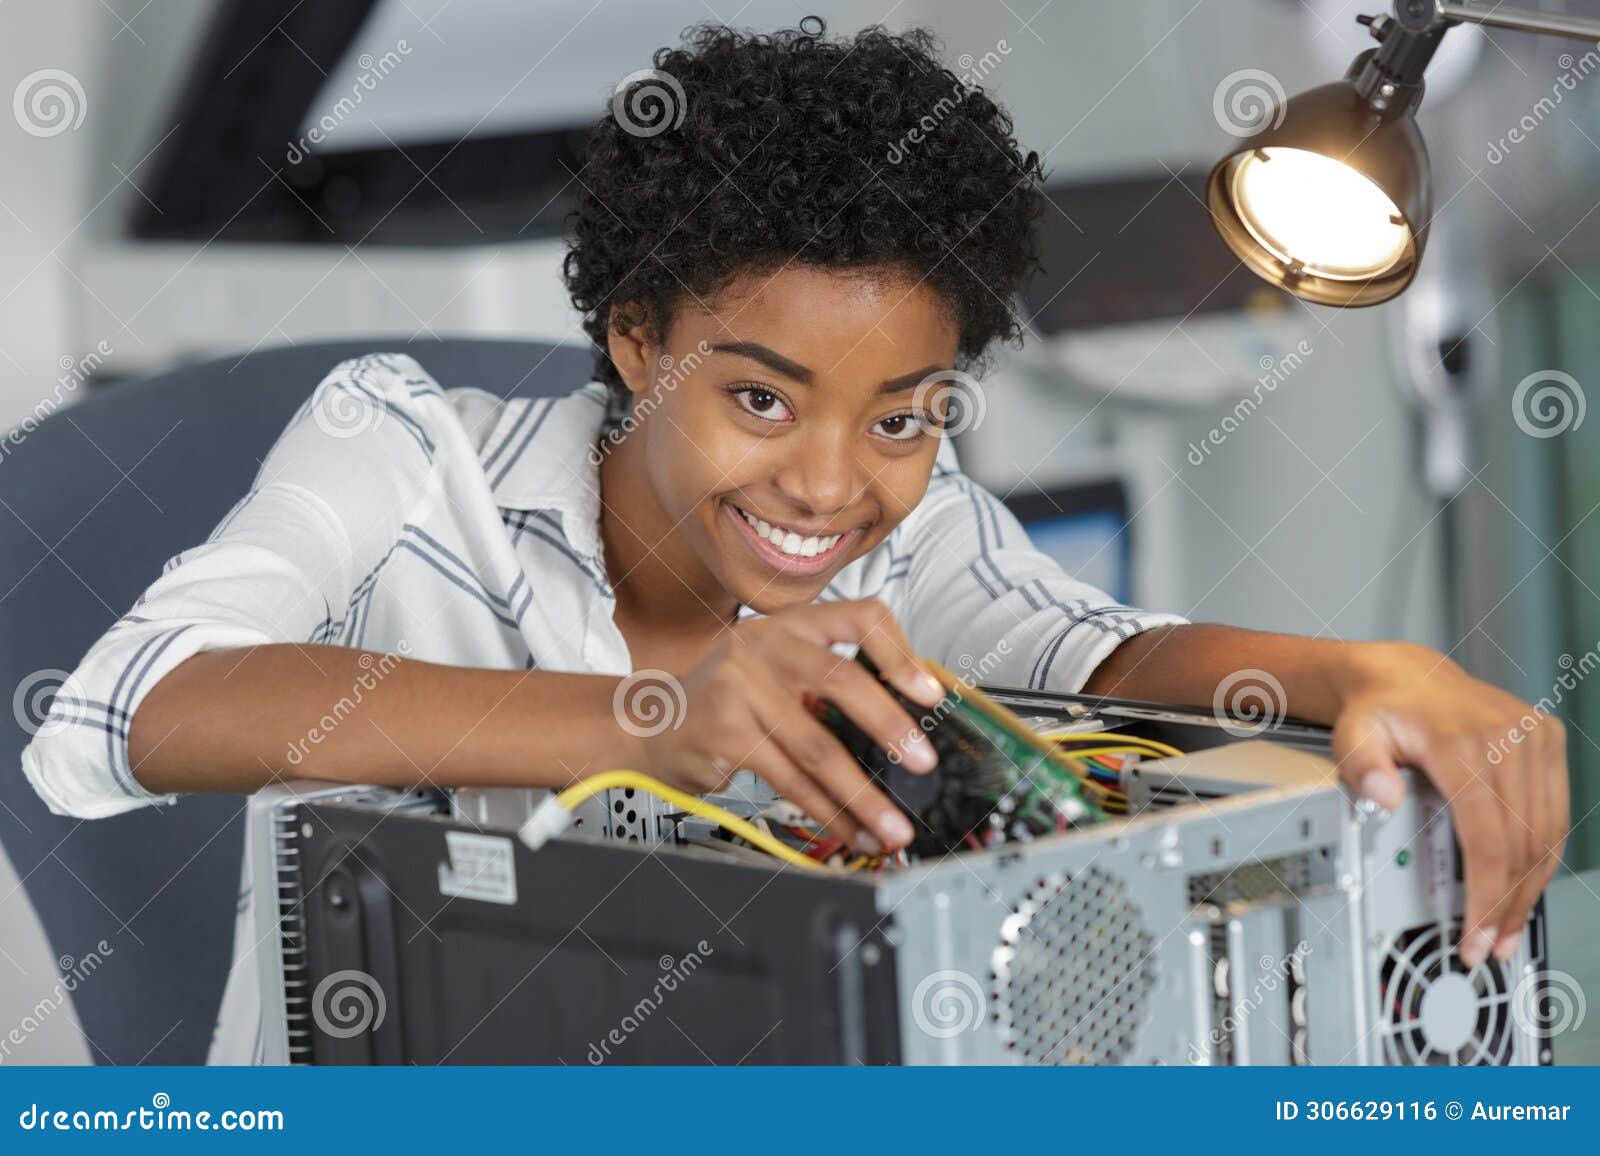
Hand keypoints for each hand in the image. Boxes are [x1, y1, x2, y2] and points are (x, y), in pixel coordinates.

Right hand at [637, 598, 943, 852]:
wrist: (650, 725)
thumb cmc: (727, 701)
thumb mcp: (775, 671)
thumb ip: (827, 682)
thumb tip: (906, 724)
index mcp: (789, 624)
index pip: (860, 616)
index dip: (900, 653)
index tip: (930, 693)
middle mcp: (763, 645)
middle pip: (842, 678)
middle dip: (890, 726)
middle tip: (923, 762)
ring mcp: (739, 688)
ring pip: (818, 746)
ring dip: (863, 792)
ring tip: (894, 824)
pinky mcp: (725, 735)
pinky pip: (790, 780)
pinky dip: (828, 812)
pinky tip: (852, 829)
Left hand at [1329, 641, 1568, 967]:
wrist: (1405, 676)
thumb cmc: (1380, 709)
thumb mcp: (1352, 734)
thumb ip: (1360, 768)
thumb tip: (1382, 799)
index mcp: (1462, 741)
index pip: (1487, 837)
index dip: (1485, 895)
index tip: (1473, 934)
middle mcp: (1508, 737)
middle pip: (1521, 843)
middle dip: (1508, 904)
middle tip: (1490, 944)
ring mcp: (1533, 738)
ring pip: (1546, 833)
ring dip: (1530, 888)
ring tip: (1508, 928)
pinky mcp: (1546, 741)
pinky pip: (1555, 812)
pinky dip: (1542, 855)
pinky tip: (1525, 885)